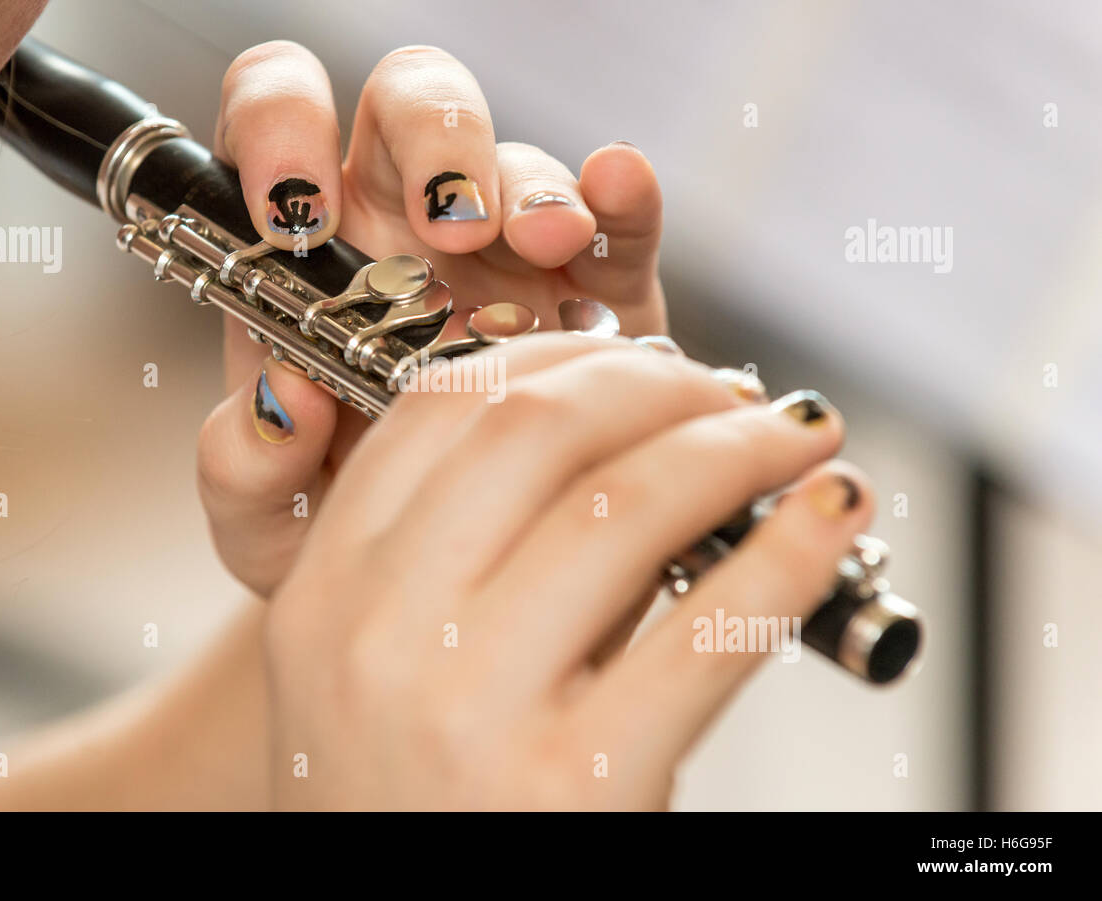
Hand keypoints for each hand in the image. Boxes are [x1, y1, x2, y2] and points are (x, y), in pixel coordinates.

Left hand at [197, 42, 667, 594]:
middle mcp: (405, 233)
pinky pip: (619, 215)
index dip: (280, 123)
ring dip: (529, 185)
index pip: (277, 118)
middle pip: (410, 102)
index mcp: (309, 261)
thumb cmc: (348, 543)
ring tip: (539, 248)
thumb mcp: (269, 526)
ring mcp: (505, 254)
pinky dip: (623, 193)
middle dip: (431, 137)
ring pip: (517, 157)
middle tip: (443, 228)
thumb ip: (241, 469)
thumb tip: (282, 396)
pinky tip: (615, 193)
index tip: (294, 211)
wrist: (460, 602)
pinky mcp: (596, 290)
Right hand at [261, 335, 873, 808]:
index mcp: (323, 591)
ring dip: (740, 446)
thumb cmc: (407, 798)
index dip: (557, 355)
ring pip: (630, 506)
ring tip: (794, 439)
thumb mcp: (373, 664)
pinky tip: (828, 523)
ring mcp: (472, 710)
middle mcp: (382, 637)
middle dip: (658, 382)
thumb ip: (447, 546)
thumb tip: (601, 418)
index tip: (630, 354)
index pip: (440, 407)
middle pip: (537, 429)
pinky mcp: (577, 786)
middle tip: (728, 389)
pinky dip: (789, 557)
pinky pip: (709, 629)